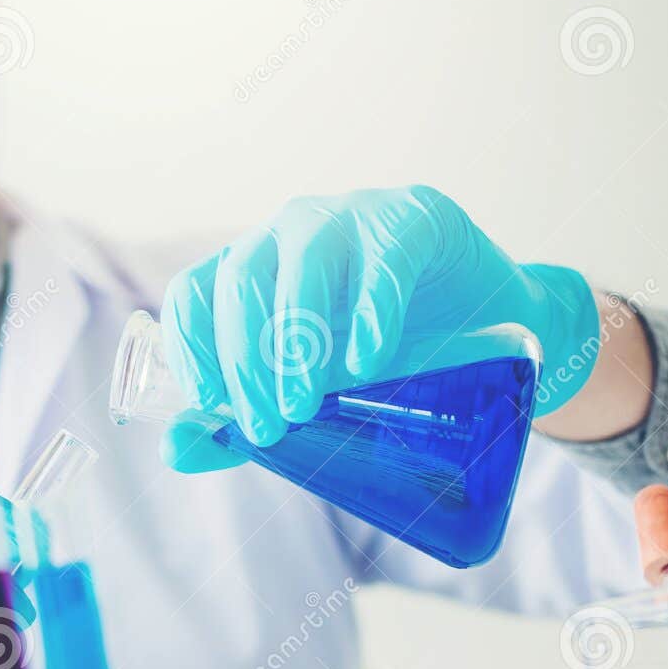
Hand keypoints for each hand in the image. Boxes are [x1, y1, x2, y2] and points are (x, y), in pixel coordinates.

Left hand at [158, 184, 598, 470]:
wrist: (490, 331)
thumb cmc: (385, 358)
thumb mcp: (309, 393)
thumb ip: (240, 419)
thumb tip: (177, 451)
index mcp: (254, 269)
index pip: (194, 291)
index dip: (189, 343)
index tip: (208, 401)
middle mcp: (290, 234)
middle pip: (241, 282)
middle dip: (244, 359)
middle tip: (265, 423)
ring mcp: (350, 217)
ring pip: (302, 265)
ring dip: (295, 341)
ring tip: (303, 403)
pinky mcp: (413, 219)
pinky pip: (382, 262)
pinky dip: (369, 314)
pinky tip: (366, 362)